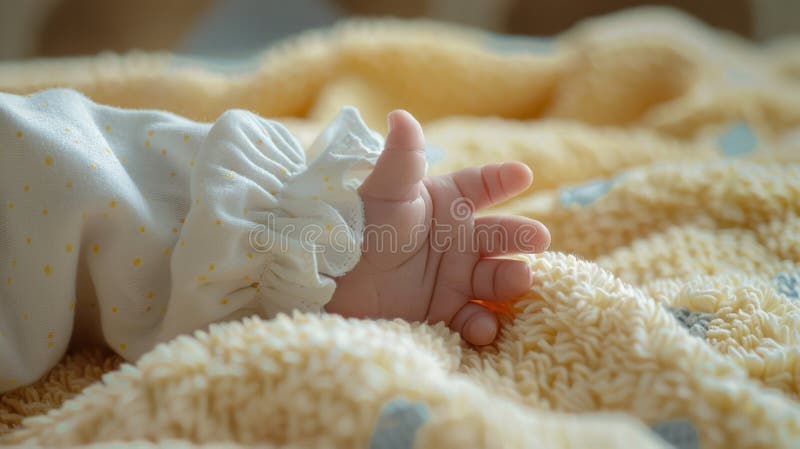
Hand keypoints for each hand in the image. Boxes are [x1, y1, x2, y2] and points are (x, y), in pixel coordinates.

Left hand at [326, 110, 549, 344]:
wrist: (325, 280)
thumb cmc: (356, 226)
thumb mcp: (382, 192)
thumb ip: (401, 159)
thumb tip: (401, 115)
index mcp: (444, 204)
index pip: (482, 186)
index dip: (503, 179)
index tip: (523, 174)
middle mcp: (455, 240)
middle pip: (501, 235)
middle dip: (522, 236)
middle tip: (538, 239)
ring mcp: (452, 278)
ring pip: (495, 278)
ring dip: (510, 280)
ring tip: (518, 279)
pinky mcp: (442, 313)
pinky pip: (472, 319)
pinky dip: (481, 324)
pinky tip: (481, 326)